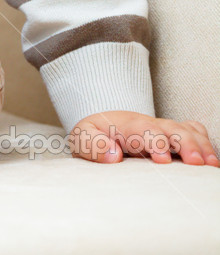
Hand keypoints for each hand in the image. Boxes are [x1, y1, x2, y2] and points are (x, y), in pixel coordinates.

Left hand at [69, 110, 219, 165]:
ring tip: (211, 164)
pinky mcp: (171, 134)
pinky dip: (204, 141)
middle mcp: (147, 124)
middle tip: (195, 163)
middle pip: (170, 128)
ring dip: (200, 145)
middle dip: (185, 143)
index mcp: (124, 125)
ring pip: (186, 130)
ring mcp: (161, 128)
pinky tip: (211, 158)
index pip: (142, 129)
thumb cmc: (92, 137)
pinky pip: (192, 130)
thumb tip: (113, 155)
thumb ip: (91, 145)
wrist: (100, 127)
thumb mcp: (80, 139)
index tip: (163, 161)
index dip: (155, 143)